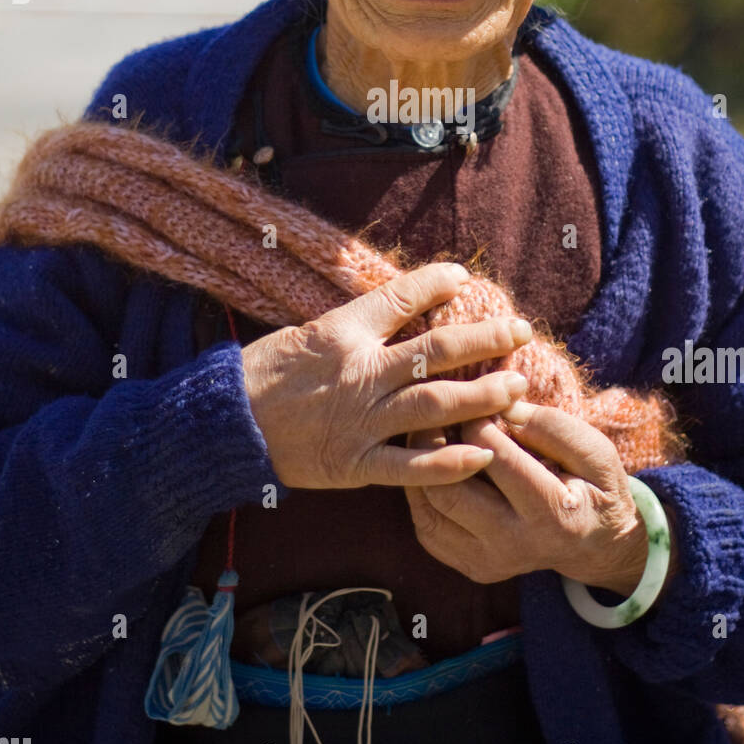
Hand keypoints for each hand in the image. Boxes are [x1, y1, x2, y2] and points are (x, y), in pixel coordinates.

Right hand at [241, 262, 531, 489]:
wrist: (221, 427)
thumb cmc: (260, 374)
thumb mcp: (304, 331)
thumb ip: (355, 325)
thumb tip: (402, 306)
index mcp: (342, 332)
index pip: (400, 299)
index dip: (436, 284)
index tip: (464, 276)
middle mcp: (358, 373)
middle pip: (435, 351)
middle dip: (485, 339)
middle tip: (522, 331)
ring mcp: (359, 421)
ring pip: (434, 406)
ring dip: (481, 396)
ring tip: (517, 387)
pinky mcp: (354, 464)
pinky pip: (409, 467)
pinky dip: (447, 463)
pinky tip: (482, 453)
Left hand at [405, 401, 656, 595]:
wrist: (595, 543)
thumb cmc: (595, 487)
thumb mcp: (594, 451)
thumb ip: (551, 427)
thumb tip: (501, 406)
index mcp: (552, 513)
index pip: (494, 459)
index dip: (475, 419)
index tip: (472, 394)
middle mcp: (515, 545)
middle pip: (450, 490)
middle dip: (434, 442)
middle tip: (432, 409)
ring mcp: (489, 561)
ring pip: (430, 508)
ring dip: (421, 465)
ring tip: (426, 432)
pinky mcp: (471, 566)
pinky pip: (428, 527)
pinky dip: (421, 492)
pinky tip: (431, 466)